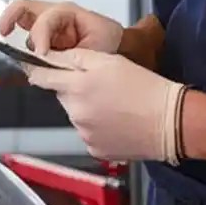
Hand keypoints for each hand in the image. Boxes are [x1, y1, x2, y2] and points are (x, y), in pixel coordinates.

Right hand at [0, 0, 123, 54]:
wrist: (117, 48)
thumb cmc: (109, 43)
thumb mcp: (95, 50)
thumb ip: (70, 56)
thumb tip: (49, 63)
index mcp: (68, 12)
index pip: (46, 18)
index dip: (40, 35)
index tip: (41, 53)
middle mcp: (54, 15)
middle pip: (23, 7)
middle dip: (9, 17)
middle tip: (2, 32)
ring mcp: (46, 25)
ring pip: (20, 23)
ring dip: (18, 40)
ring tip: (27, 59)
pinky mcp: (43, 38)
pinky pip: (25, 39)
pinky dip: (20, 49)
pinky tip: (25, 60)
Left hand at [27, 49, 186, 163]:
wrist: (170, 122)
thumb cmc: (146, 88)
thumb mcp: (111, 60)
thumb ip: (78, 56)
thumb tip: (54, 56)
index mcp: (77, 86)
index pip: (41, 77)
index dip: (37, 69)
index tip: (35, 66)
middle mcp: (76, 111)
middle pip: (62, 96)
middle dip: (74, 89)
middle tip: (101, 86)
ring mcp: (84, 133)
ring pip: (76, 114)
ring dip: (88, 108)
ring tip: (115, 104)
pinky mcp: (95, 148)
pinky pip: (88, 133)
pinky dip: (98, 127)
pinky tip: (118, 120)